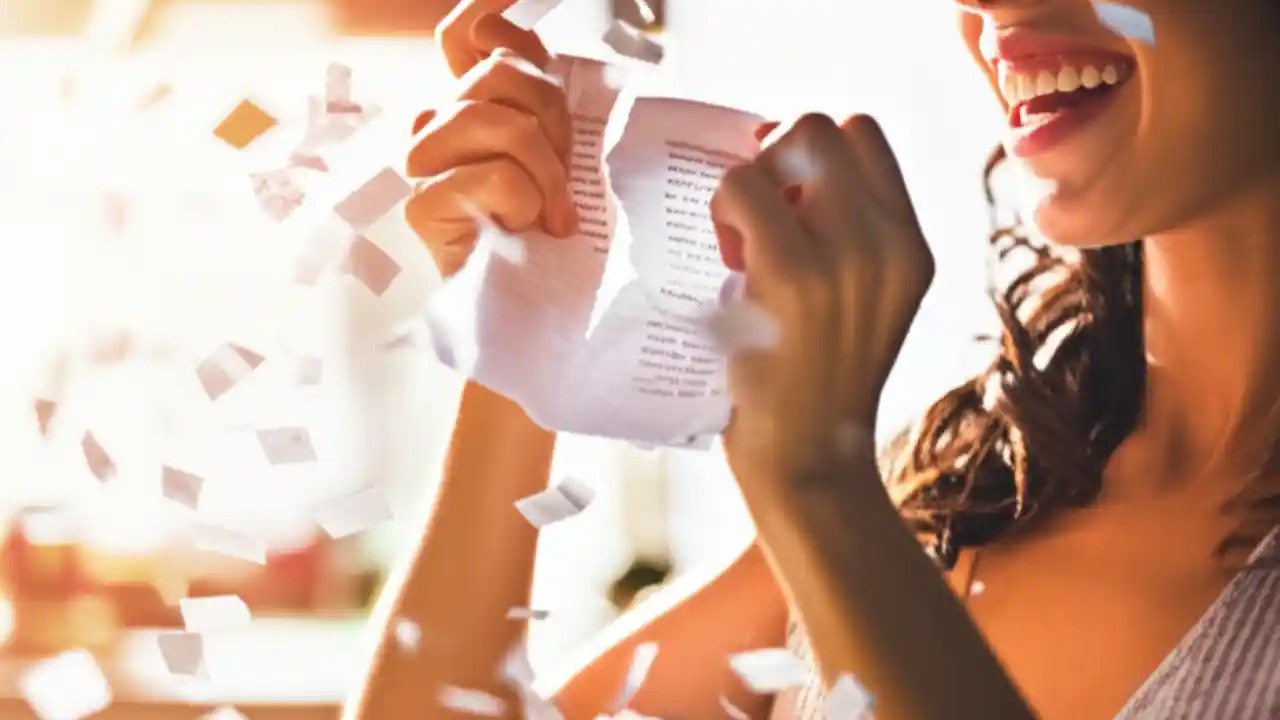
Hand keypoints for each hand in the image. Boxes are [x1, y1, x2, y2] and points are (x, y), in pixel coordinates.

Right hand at [405, 9, 574, 276]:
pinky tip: (520, 232)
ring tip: (551, 215)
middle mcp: (438, 126)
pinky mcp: (422, 207)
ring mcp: (424, 165)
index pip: (462, 37)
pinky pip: (494, 177)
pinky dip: (525, 206)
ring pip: (497, 122)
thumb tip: (504, 33)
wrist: (533, 314)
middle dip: (552, 122)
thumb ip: (538, 101)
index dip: (484, 9)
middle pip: (499, 74)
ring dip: (544, 170)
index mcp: (470, 107)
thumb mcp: (559, 156)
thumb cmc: (549, 237)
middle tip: (564, 178)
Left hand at [712, 114, 933, 496]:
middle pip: (824, 128)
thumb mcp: (863, 302)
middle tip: (759, 224)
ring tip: (741, 250)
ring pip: (786, 146)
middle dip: (776, 160)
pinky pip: (742, 190)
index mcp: (912, 246)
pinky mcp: (793, 277)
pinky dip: (722, 214)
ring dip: (747, 188)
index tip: (785, 200)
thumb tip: (776, 164)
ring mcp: (848, 258)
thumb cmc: (816, 382)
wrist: (810, 463)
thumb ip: (844, 236)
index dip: (813, 153)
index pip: (865, 136)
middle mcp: (891, 244)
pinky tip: (728, 269)